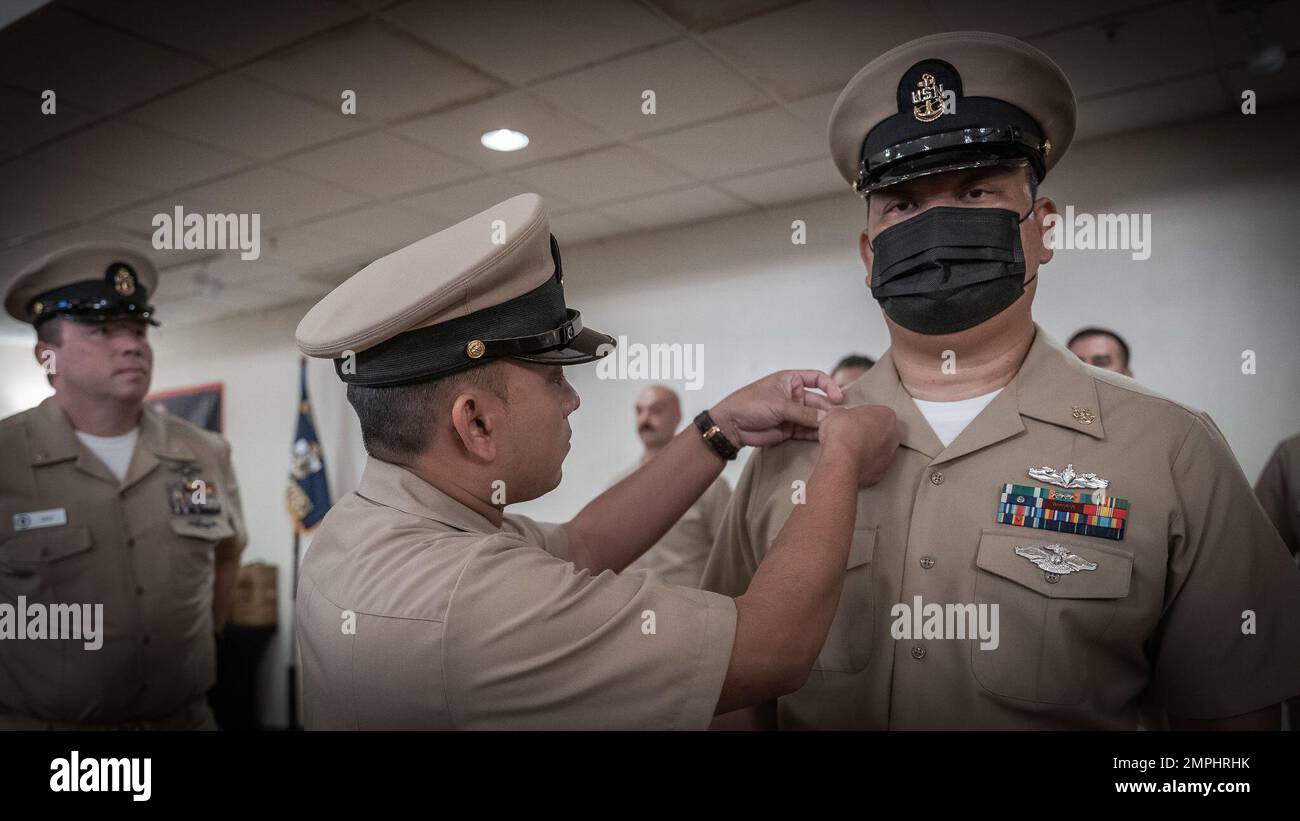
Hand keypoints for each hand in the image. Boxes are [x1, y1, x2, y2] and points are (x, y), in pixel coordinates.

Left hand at [710, 370, 842, 447]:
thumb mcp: (780, 405)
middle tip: (839, 420)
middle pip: (818, 401)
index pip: (817, 378)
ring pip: (814, 417)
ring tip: (835, 430)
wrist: (732, 425)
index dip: (829, 386)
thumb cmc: (750, 404)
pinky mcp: (789, 428)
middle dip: (828, 410)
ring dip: (823, 423)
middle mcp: (794, 395)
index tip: (838, 397)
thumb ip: (804, 413)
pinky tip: (824, 438)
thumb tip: (826, 418)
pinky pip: (807, 431)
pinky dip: (815, 434)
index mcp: (791, 380)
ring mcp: (792, 412)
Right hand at [818, 405, 898, 486]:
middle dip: (868, 433)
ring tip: (849, 449)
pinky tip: (850, 462)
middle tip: (851, 433)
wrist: (841, 461)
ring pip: (879, 450)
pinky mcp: (881, 472)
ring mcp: (889, 455)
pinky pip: (873, 466)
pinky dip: (863, 464)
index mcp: (886, 416)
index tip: (851, 419)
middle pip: (881, 431)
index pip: (876, 412)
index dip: (861, 416)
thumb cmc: (843, 435)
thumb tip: (839, 416)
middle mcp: (892, 436)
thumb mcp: (835, 413)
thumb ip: (842, 413)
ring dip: (867, 449)